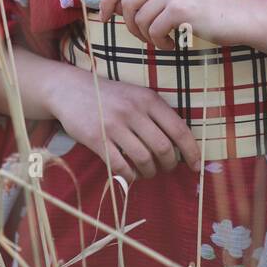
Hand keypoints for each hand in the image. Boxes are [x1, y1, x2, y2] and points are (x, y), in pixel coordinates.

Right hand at [49, 61, 202, 181]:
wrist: (70, 90)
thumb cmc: (110, 96)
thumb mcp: (136, 95)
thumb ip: (156, 115)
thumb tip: (181, 145)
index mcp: (148, 99)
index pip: (178, 129)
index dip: (191, 150)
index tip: (196, 166)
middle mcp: (133, 111)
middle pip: (163, 148)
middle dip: (170, 164)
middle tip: (167, 167)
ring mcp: (114, 125)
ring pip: (144, 159)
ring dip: (151, 172)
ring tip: (149, 171)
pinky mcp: (96, 139)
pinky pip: (121, 166)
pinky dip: (130, 176)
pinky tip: (131, 174)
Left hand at [98, 0, 240, 49]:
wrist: (236, 16)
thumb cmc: (203, 8)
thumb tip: (111, 4)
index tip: (105, 17)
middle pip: (127, 3)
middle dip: (130, 26)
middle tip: (144, 37)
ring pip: (139, 20)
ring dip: (147, 37)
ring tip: (162, 40)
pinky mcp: (180, 9)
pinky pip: (153, 31)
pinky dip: (160, 43)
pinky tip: (172, 44)